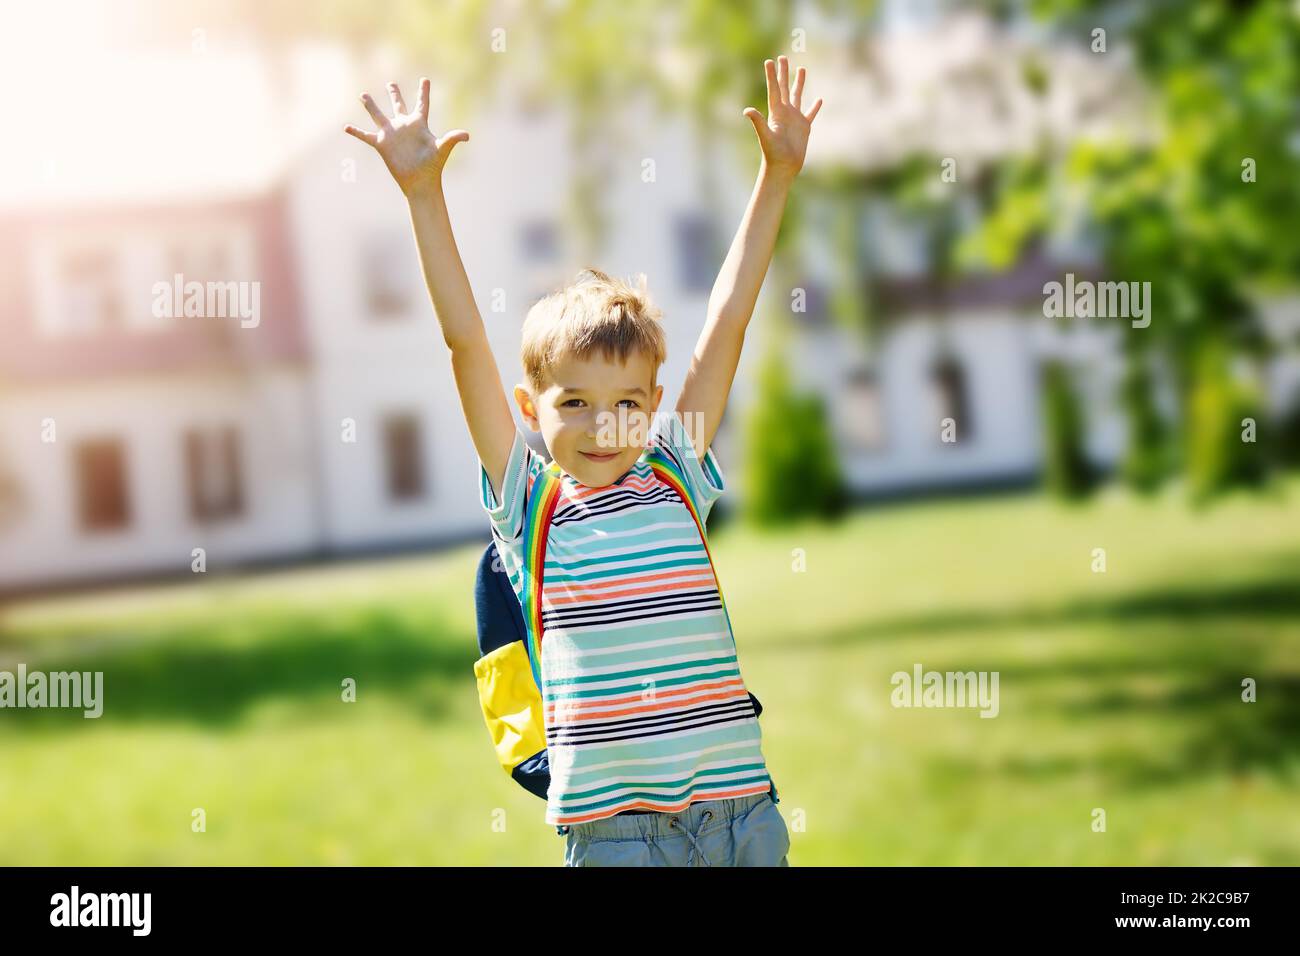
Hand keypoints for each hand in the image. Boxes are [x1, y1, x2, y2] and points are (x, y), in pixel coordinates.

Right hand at [344, 78, 468, 196]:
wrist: (420, 182)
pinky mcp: (382, 144)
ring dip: (370, 105)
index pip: (422, 104)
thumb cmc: (433, 166)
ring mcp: (391, 134)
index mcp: (419, 124)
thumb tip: (466, 135)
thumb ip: (452, 139)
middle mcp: (404, 126)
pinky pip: (366, 136)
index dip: (424, 92)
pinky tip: (346, 127)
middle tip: (391, 83)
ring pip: (378, 115)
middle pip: (398, 105)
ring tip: (362, 94)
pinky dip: (356, 132)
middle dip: (394, 94)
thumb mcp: (442, 149)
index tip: (425, 80)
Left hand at [743, 56, 821, 177]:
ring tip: (802, 68)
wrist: (783, 167)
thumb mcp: (766, 136)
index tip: (770, 60)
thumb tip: (746, 110)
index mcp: (776, 112)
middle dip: (783, 73)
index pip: (774, 89)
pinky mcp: (804, 128)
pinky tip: (819, 99)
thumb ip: (758, 122)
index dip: (772, 75)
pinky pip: (811, 114)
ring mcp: (795, 119)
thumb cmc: (773, 154)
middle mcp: (785, 113)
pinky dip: (815, 107)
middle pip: (785, 88)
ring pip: (798, 96)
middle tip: (782, 57)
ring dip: (799, 83)